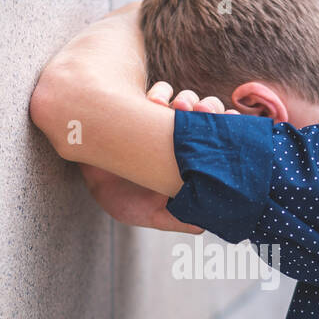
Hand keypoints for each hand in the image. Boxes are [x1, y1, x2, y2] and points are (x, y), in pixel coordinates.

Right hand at [73, 82, 237, 232]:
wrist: (87, 181)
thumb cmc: (121, 198)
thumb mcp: (149, 214)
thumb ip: (175, 219)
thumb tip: (201, 227)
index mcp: (189, 159)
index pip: (216, 139)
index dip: (227, 127)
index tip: (232, 122)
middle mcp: (179, 137)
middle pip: (205, 113)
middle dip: (209, 108)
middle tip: (205, 111)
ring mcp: (160, 121)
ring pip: (185, 98)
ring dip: (187, 98)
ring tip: (180, 105)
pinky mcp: (141, 109)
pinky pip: (158, 92)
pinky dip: (161, 92)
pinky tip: (155, 101)